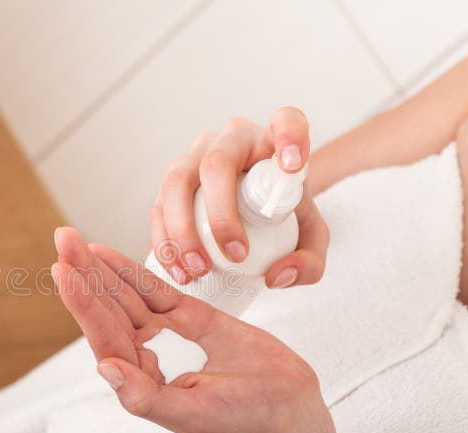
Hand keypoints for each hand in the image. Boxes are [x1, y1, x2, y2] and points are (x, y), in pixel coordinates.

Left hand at [53, 227, 342, 432]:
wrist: (288, 407)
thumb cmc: (244, 417)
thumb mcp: (193, 413)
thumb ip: (146, 397)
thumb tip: (106, 368)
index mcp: (140, 382)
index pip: (105, 337)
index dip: (83, 304)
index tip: (62, 270)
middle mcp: (145, 357)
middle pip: (107, 310)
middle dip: (83, 275)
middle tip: (62, 238)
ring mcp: (166, 335)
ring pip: (125, 297)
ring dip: (100, 269)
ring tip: (73, 240)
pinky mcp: (189, 318)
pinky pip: (153, 290)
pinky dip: (130, 271)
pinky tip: (105, 255)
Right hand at [151, 108, 328, 289]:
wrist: (253, 218)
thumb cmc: (283, 218)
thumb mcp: (308, 241)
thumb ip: (310, 263)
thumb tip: (276, 276)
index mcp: (273, 142)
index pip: (286, 121)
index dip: (290, 136)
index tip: (294, 165)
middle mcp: (232, 141)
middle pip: (217, 163)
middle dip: (221, 214)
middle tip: (236, 256)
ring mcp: (195, 156)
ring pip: (177, 180)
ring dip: (183, 229)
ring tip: (199, 269)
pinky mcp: (171, 181)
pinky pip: (158, 205)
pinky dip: (164, 240)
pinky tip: (178, 269)